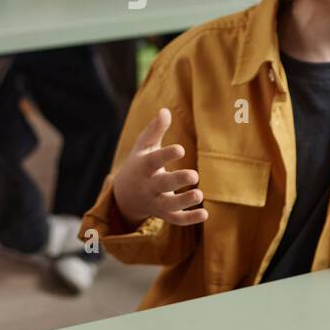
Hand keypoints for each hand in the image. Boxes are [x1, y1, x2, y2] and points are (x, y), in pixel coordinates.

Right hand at [111, 108, 205, 226]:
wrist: (125, 195)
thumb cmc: (139, 163)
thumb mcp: (143, 146)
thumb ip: (155, 130)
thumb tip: (165, 110)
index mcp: (143, 167)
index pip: (154, 161)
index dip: (166, 155)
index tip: (181, 149)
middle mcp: (149, 186)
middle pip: (162, 185)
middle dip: (177, 181)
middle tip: (194, 175)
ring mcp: (155, 202)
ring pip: (169, 205)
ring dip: (184, 202)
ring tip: (199, 195)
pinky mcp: (163, 214)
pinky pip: (176, 219)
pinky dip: (189, 219)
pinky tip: (205, 214)